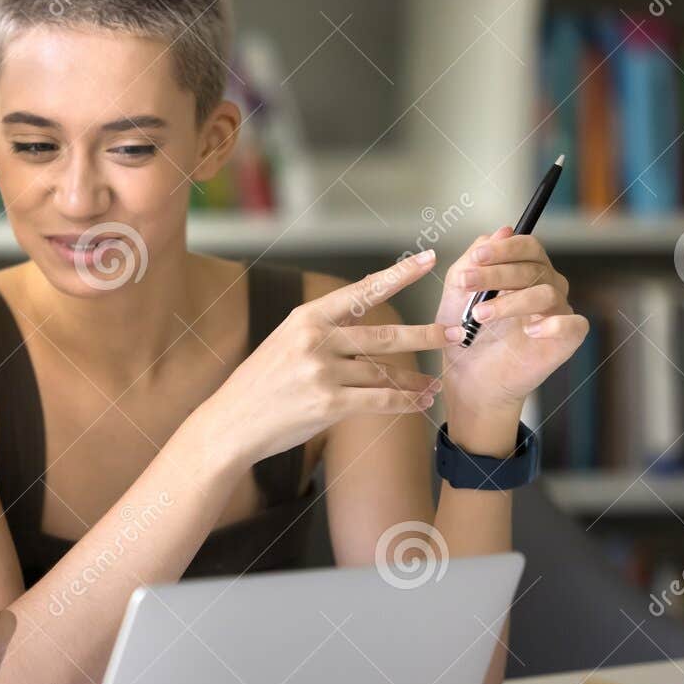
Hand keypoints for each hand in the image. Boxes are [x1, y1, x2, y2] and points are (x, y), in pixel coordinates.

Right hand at [201, 252, 457, 463]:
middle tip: (453, 333)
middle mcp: (315, 341)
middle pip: (383, 335)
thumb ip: (324, 326)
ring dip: (414, 380)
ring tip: (434, 383)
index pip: (361, 291)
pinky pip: (379, 400)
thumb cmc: (260, 383)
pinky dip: (405, 402)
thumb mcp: (284, 342)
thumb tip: (367, 304)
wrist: (230, 423)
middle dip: (423, 335)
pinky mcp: (327, 405)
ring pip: (384, 372)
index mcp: (306, 318)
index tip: (428, 260)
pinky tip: (421, 402)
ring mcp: (321, 373)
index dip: (398, 275)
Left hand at [437, 227, 588, 432]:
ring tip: (479, 316)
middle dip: (497, 273)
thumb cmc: (464, 335)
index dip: (504, 248)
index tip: (476, 257)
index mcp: (524, 271)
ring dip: (510, 302)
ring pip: (546, 294)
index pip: (527, 246)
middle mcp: (546, 287)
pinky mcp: (566, 339)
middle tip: (467, 283)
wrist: (468, 379)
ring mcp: (557, 313)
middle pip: (534, 267)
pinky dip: (554, 324)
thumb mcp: (456, 295)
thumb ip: (472, 262)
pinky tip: (529, 330)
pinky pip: (574, 324)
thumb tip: (501, 230)